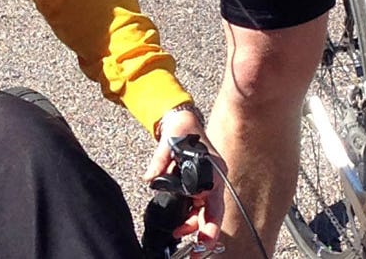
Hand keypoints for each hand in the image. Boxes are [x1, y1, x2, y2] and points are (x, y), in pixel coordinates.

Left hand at [146, 105, 223, 246]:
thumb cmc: (181, 130)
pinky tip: (180, 227)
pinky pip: (197, 208)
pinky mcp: (199, 187)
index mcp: (213, 170)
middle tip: (197, 252)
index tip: (205, 238)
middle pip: (214, 213)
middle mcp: (214, 179)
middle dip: (206, 234)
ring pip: (204, 213)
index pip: (215, 201)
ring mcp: (208, 184)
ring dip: (194, 227)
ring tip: (179, 235)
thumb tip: (150, 178)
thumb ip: (160, 161)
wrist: (182, 121)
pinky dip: (190, 219)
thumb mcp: (168, 143)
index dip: (211, 222)